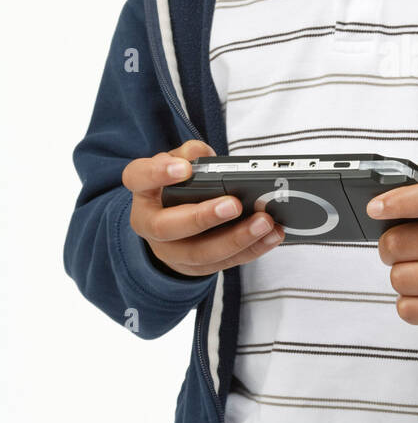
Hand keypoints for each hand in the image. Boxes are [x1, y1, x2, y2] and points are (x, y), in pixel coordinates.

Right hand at [122, 139, 283, 276]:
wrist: (173, 228)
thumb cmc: (178, 188)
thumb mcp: (179, 164)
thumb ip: (190, 155)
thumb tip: (203, 156)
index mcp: (144, 192)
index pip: (138, 178)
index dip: (158, 173)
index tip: (184, 168)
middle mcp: (151, 225)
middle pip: (168, 227)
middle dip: (203, 217)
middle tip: (235, 204)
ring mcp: (173, 252)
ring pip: (201, 253)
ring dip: (236, 239)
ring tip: (265, 222)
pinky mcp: (198, 267)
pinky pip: (225, 263)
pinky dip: (253, 249)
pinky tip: (273, 234)